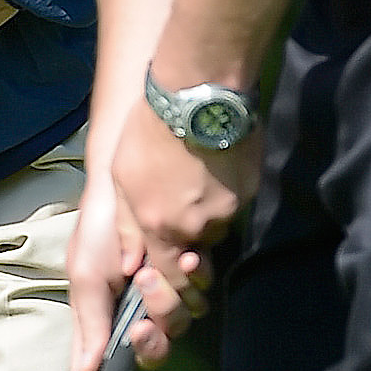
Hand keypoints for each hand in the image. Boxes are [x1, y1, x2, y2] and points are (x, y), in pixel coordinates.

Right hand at [68, 168, 191, 370]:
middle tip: (146, 287)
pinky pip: (200, 295)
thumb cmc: (100, 228)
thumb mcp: (87, 273)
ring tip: (162, 261)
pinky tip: (189, 255)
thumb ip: (89, 322)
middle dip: (154, 327)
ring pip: (181, 323)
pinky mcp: (187, 278)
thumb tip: (86, 369)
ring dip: (174, 296)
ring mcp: (162, 298)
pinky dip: (196, 278)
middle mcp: (134, 315)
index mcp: (102, 320)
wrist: (130, 180)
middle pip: (153, 351)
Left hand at [109, 99, 259, 305]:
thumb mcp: (121, 178)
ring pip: (216, 225)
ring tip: (195, 178)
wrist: (196, 96)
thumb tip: (129, 266)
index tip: (169, 259)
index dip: (169, 273)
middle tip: (181, 207)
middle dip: (189, 241)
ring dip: (206, 215)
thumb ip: (127, 227)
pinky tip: (214, 165)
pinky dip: (224, 193)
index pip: (169, 274)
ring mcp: (227, 209)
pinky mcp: (249, 190)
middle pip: (196, 250)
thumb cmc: (148, 132)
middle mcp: (196, 226)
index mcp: (160, 227)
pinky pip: (235, 203)